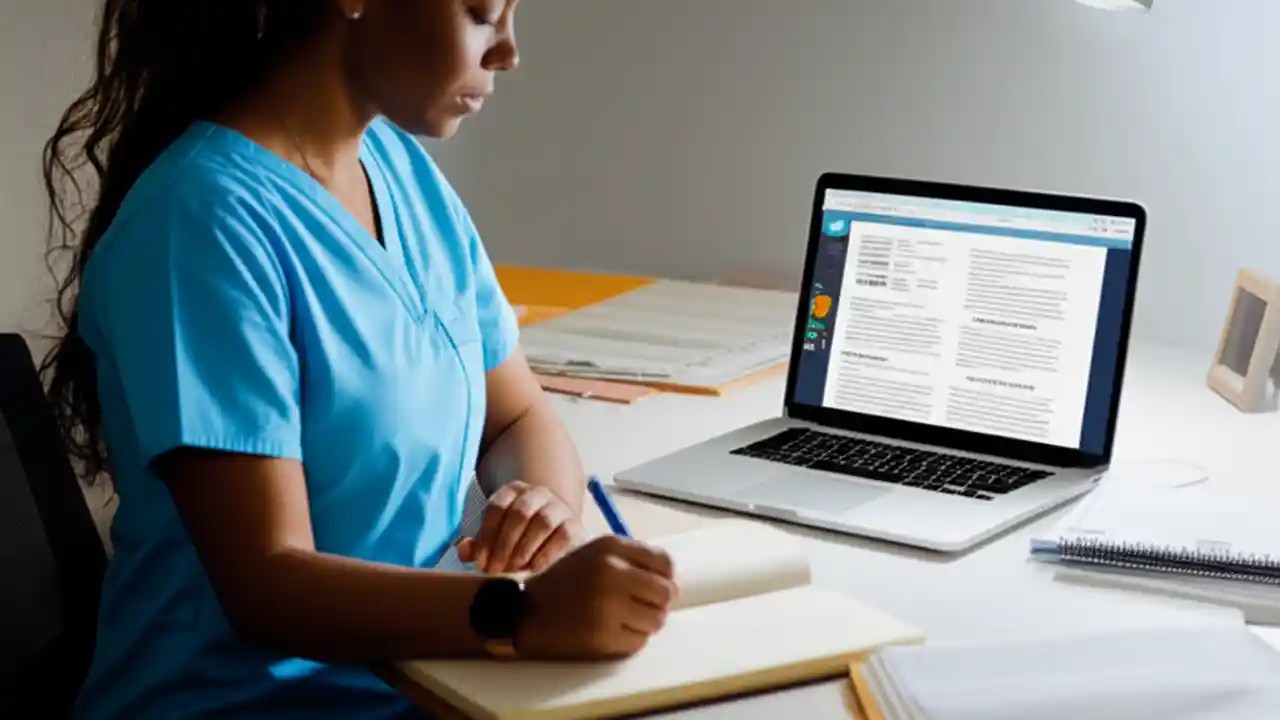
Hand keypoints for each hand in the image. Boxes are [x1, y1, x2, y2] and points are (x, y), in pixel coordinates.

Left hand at [457, 481, 584, 573]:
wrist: (556, 535)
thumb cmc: (520, 538)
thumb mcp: (497, 537)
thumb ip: (479, 544)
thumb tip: (464, 550)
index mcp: (513, 491)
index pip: (496, 507)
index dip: (486, 535)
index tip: (480, 561)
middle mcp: (537, 493)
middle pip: (519, 513)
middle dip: (504, 545)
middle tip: (495, 571)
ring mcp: (558, 507)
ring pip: (542, 521)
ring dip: (524, 548)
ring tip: (513, 570)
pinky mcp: (575, 525)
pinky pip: (563, 536)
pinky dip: (547, 553)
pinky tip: (534, 570)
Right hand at [516, 536, 678, 659]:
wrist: (524, 611)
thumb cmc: (565, 582)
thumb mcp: (595, 554)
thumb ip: (632, 558)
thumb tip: (672, 579)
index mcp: (611, 548)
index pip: (665, 564)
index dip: (664, 578)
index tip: (653, 586)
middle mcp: (612, 573)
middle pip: (666, 593)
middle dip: (656, 603)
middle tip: (638, 607)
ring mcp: (608, 606)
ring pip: (656, 620)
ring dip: (643, 623)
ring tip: (620, 619)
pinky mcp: (604, 637)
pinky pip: (639, 642)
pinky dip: (629, 640)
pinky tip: (608, 631)